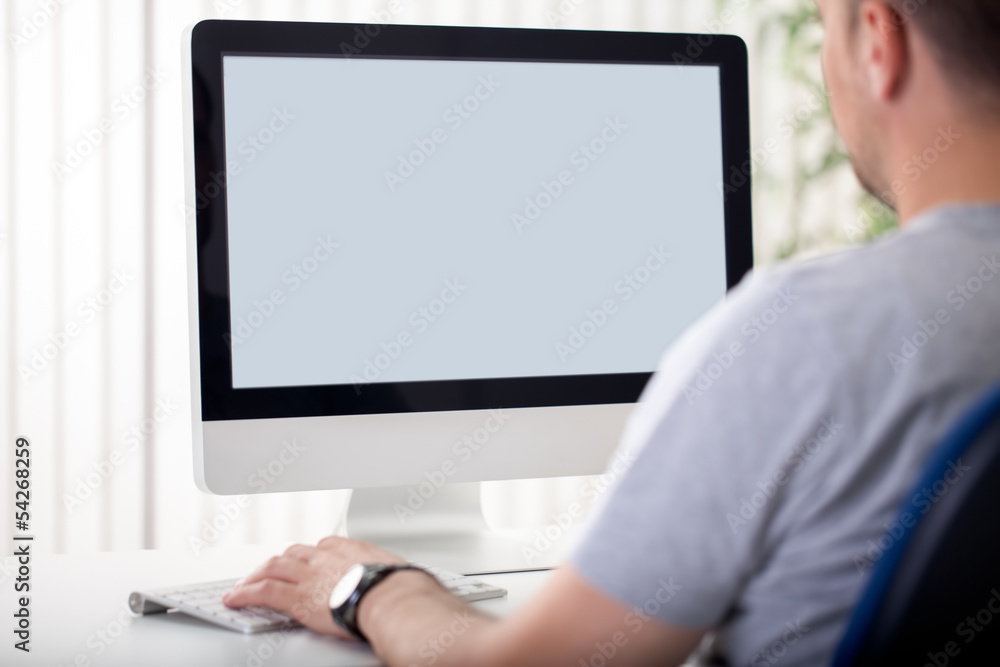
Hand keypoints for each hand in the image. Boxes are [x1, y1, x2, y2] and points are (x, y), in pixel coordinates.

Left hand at [222, 536, 404, 637]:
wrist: (391, 599)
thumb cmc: (401, 589)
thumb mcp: (399, 572)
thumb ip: (392, 574)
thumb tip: (406, 580)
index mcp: (352, 550)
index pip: (324, 545)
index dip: (312, 554)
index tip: (308, 560)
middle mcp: (327, 558)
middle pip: (294, 553)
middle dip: (279, 561)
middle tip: (269, 570)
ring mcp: (309, 576)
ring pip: (273, 568)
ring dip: (256, 575)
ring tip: (245, 584)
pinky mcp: (297, 598)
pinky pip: (263, 591)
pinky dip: (245, 593)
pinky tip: (235, 598)